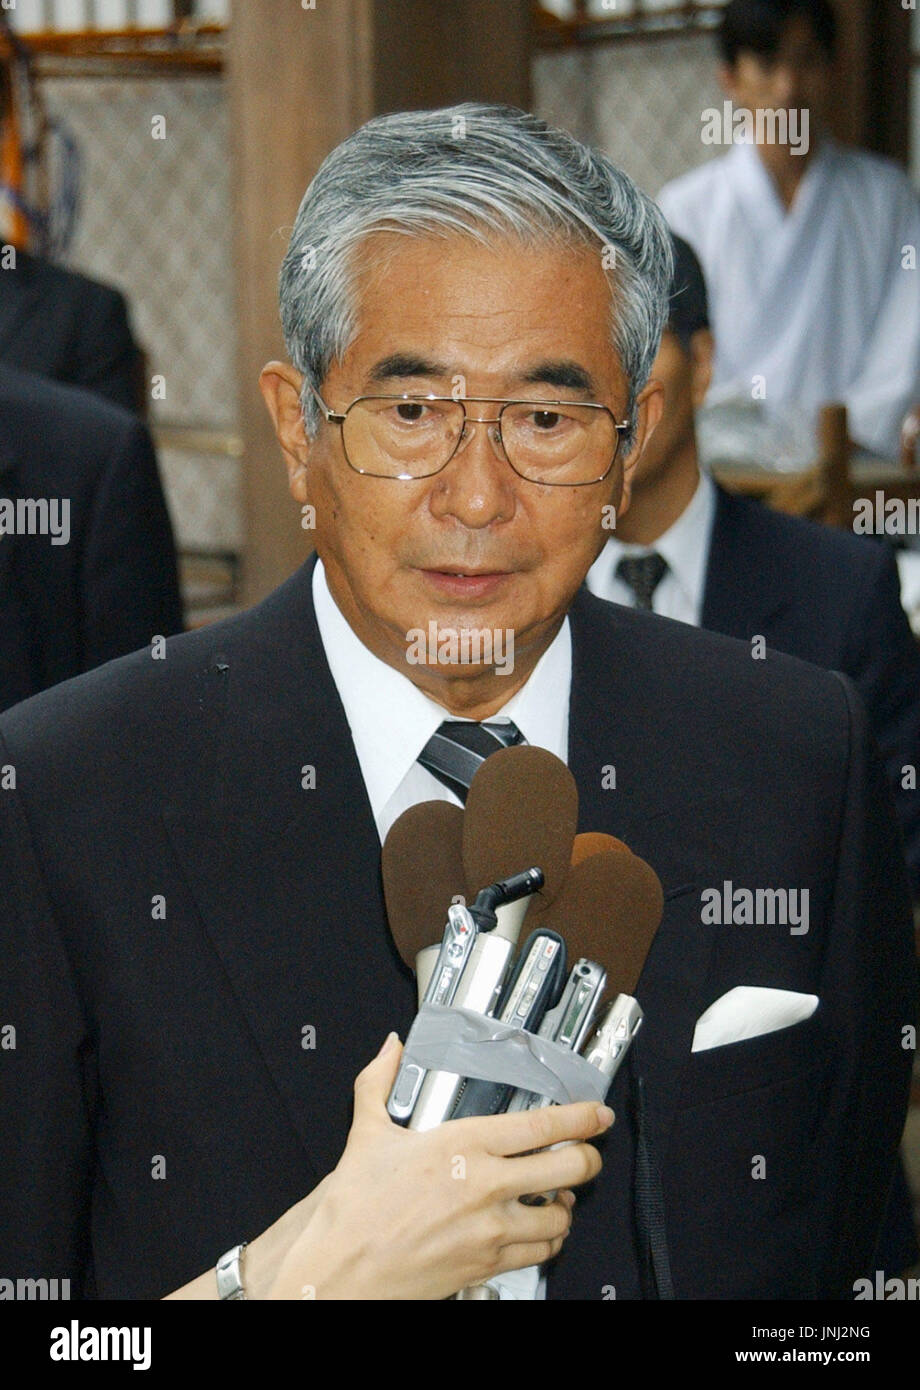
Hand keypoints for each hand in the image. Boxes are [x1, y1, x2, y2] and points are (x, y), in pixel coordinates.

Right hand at [267, 1032, 612, 1299]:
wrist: (341, 1270)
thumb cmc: (354, 1208)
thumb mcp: (367, 1134)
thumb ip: (380, 1082)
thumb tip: (389, 1048)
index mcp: (462, 1144)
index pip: (542, 1124)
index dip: (581, 1118)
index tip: (598, 1114)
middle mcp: (485, 1185)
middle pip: (569, 1168)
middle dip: (589, 1158)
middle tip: (588, 1152)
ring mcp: (491, 1229)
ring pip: (562, 1215)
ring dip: (568, 1203)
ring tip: (561, 1194)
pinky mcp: (487, 1264)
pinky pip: (540, 1252)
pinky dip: (549, 1239)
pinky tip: (538, 1229)